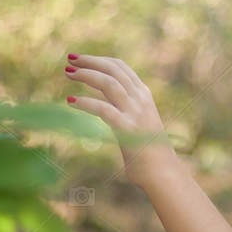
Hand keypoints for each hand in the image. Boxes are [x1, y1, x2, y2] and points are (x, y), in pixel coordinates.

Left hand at [62, 53, 170, 180]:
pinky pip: (103, 108)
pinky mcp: (127, 128)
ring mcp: (135, 112)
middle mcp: (141, 99)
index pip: (121, 67)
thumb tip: (108, 110)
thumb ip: (127, 112)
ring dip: (85, 75)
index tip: (81, 59)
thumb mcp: (140, 123)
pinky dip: (85, 102)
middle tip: (70, 60)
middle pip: (113, 69)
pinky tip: (71, 101)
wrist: (164, 172)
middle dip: (89, 61)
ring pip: (108, 82)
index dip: (99, 59)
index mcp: (144, 95)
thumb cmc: (148, 152)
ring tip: (68, 73)